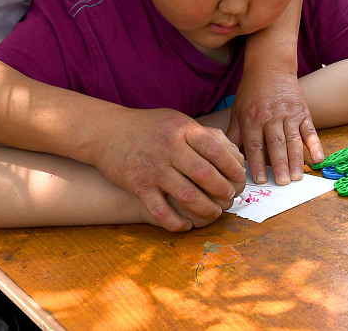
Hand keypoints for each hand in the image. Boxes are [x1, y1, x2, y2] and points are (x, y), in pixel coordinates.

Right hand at [94, 107, 245, 231]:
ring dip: (205, 208)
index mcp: (183, 130)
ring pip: (186, 195)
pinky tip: (186, 225)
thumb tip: (234, 154)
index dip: (231, 166)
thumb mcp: (178, 121)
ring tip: (215, 212)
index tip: (239, 177)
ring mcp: (153, 169)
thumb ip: (204, 135)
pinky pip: (160, 211)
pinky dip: (175, 222)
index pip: (215, 149)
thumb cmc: (152, 127)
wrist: (108, 132)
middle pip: (204, 174)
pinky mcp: (138, 186)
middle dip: (223, 189)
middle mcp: (169, 148)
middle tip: (231, 196)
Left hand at [226, 72, 324, 184]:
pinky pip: (310, 130)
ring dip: (296, 160)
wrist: (270, 66)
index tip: (261, 180)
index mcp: (252, 118)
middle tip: (283, 183)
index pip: (255, 145)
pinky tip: (318, 159)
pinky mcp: (302, 111)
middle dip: (280, 165)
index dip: (257, 163)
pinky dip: (315, 144)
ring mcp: (288, 113)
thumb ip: (234, 135)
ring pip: (293, 140)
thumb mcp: (238, 111)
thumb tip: (226, 157)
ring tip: (298, 177)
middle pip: (276, 144)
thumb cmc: (251, 91)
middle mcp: (270, 116)